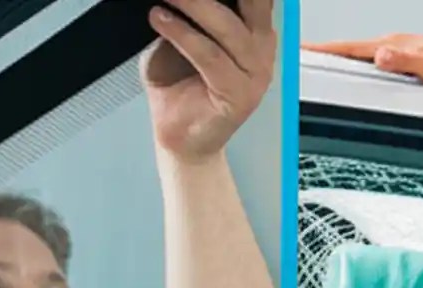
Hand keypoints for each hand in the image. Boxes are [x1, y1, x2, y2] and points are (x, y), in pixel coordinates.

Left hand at [142, 0, 276, 161]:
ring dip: (192, 6)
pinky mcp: (239, 95)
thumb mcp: (186, 35)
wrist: (179, 138)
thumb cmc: (181, 85)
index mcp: (255, 31)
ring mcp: (255, 75)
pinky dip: (182, 34)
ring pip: (227, 28)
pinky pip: (211, 56)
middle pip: (252, 4)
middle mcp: (262, 50)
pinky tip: (160, 20)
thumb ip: (193, 12)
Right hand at [303, 34, 422, 86]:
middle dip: (321, 54)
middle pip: (347, 50)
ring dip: (336, 59)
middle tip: (295, 59)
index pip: (347, 48)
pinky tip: (351, 72)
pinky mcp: (401, 58)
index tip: (298, 51)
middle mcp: (389, 44)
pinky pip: (369, 61)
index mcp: (390, 45)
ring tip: (315, 66)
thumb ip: (405, 62)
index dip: (321, 51)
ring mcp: (395, 50)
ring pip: (357, 55)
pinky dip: (353, 64)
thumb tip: (380, 55)